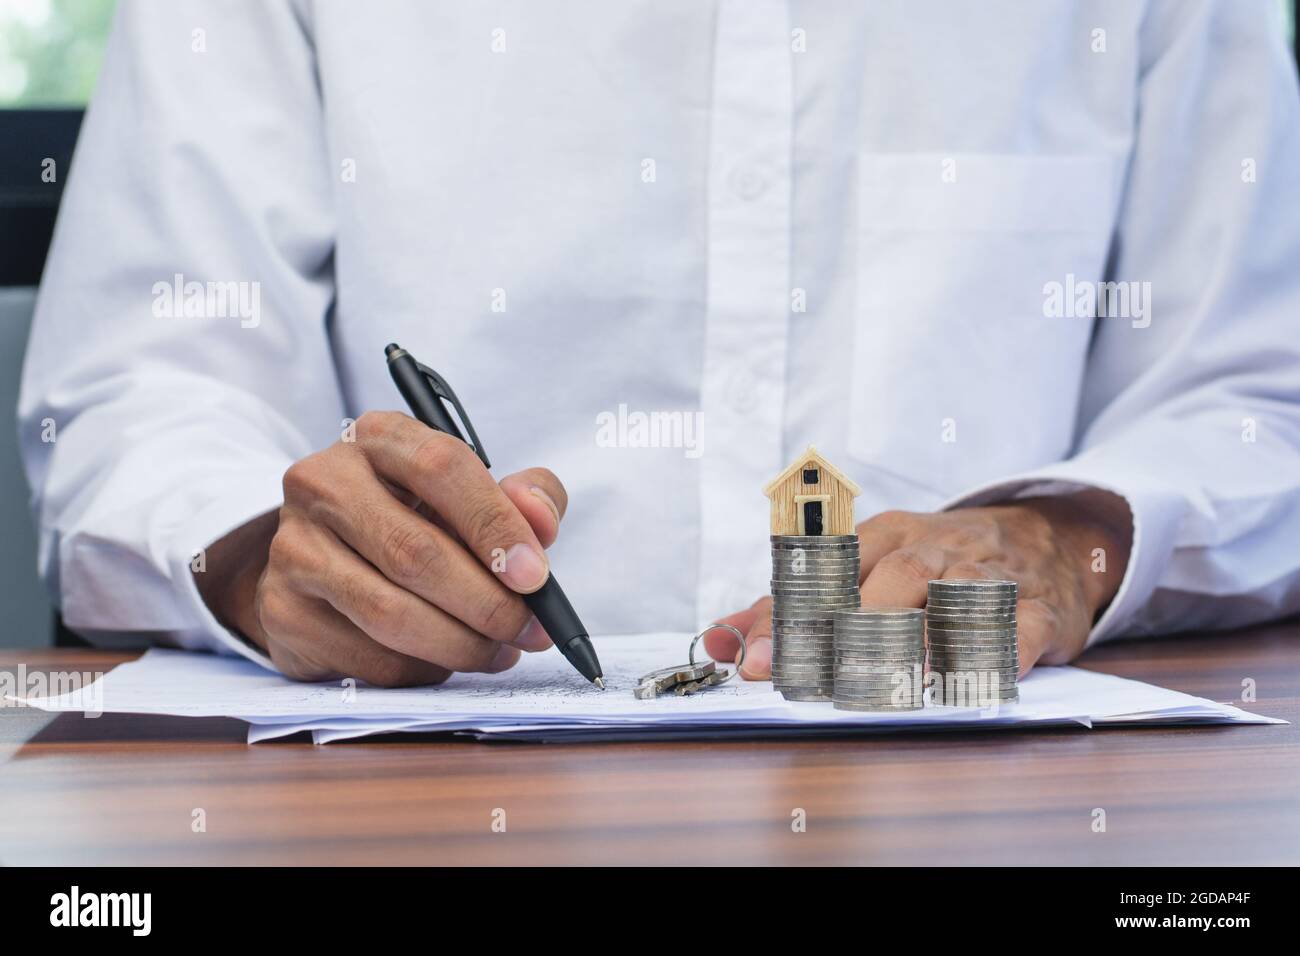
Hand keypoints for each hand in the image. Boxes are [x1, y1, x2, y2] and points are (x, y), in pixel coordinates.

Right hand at [195, 411, 565, 685]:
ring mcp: (292, 547)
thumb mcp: (472, 494)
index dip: (495, 525)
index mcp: (378, 437)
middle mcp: (322, 481)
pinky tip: (446, 660)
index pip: (442, 467)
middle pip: (415, 552)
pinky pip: (367, 656)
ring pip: (389, 613)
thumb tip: (542, 523)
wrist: (323, 558)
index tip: (537, 576)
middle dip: (487, 603)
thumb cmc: (414, 518)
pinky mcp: (281, 610)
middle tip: (530, 631)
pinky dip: (422, 669)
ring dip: (460, 645)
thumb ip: (521, 499)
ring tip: (501, 651)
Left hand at [706, 489, 1131, 679]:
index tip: (755, 662)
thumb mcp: (865, 567)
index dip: (790, 618)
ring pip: (951, 598)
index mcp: (886, 537)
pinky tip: (966, 675)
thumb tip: (718, 642)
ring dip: (917, 638)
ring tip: (885, 677)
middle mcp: (935, 549)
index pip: (831, 572)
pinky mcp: (1038, 609)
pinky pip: (1019, 626)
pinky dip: (996, 649)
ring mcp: (988, 577)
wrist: (1047, 536)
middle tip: (813, 676)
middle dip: (849, 630)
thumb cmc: (937, 561)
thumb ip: (792, 606)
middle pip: (891, 580)